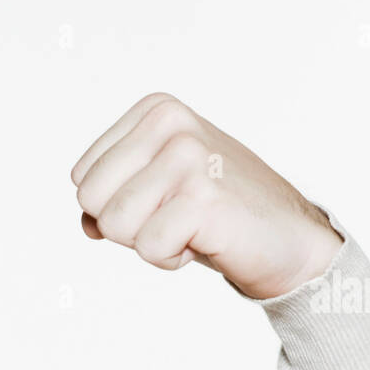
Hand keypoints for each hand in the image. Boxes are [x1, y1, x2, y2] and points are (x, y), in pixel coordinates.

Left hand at [70, 92, 342, 298]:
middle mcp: (170, 122)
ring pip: (113, 224)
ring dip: (148, 243)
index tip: (161, 201)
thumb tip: (86, 223)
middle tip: (172, 218)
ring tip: (190, 227)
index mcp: (155, 110)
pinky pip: (148, 247)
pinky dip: (170, 258)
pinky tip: (205, 240)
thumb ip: (112, 197)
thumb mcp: (158, 192)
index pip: (82, 177)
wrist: (288, 239)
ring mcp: (188, 155)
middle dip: (124, 226)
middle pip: (90, 198)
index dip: (113, 206)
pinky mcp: (203, 195)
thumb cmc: (218, 216)